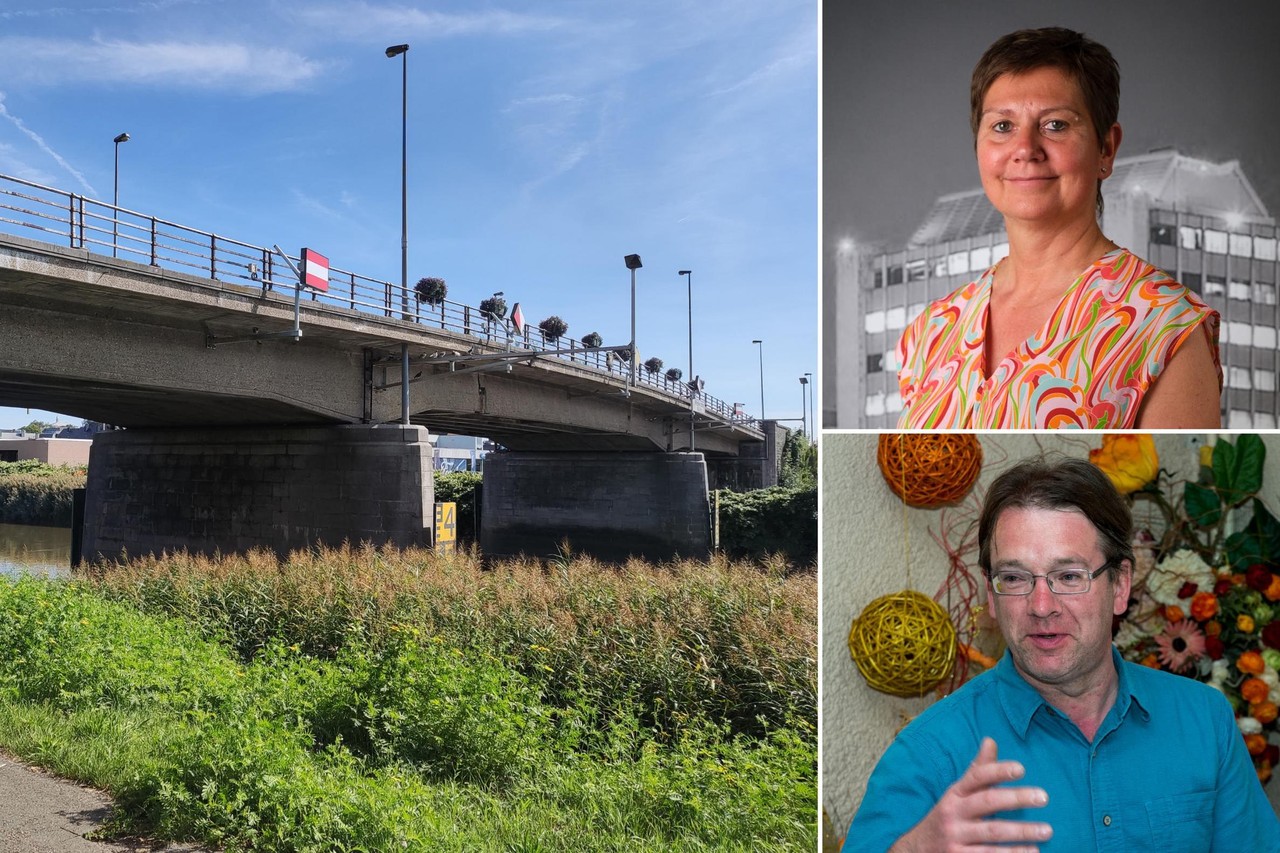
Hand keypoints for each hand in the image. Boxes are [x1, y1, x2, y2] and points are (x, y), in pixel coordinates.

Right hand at [890, 738, 1051, 852]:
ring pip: (992, 833)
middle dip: (1016, 798)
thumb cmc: (948, 816)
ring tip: (1047, 831)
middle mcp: (953, 813)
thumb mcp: (957, 793)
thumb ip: (978, 771)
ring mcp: (955, 838)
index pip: (976, 777)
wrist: (917, 849)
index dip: (997, 771)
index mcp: (955, 794)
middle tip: (1044, 797)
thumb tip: (991, 741)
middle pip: (987, 803)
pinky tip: (1033, 851)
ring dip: (1021, 832)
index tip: (1021, 768)